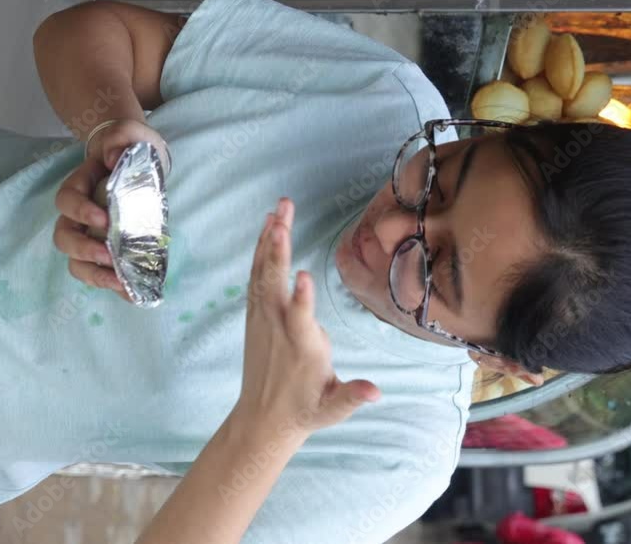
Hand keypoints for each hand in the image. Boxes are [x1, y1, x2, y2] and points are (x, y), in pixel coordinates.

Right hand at [52, 118, 166, 301]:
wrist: (137, 157)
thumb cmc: (130, 147)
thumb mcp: (130, 134)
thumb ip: (122, 138)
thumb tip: (112, 156)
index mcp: (81, 185)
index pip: (67, 200)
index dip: (80, 212)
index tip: (104, 219)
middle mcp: (79, 214)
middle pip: (64, 237)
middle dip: (83, 249)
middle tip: (109, 255)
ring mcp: (90, 234)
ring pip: (75, 260)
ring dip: (94, 274)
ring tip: (118, 281)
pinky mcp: (106, 248)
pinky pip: (99, 271)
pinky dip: (112, 285)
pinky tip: (131, 294)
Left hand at [231, 197, 380, 443]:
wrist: (263, 421)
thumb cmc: (306, 411)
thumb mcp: (333, 409)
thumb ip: (353, 396)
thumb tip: (375, 392)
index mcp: (301, 350)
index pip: (299, 321)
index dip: (301, 299)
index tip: (303, 275)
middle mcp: (278, 330)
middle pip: (275, 284)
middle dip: (279, 249)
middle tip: (284, 215)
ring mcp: (262, 320)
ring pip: (263, 274)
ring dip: (269, 241)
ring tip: (279, 210)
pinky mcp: (255, 316)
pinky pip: (255, 277)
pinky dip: (260, 251)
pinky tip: (267, 228)